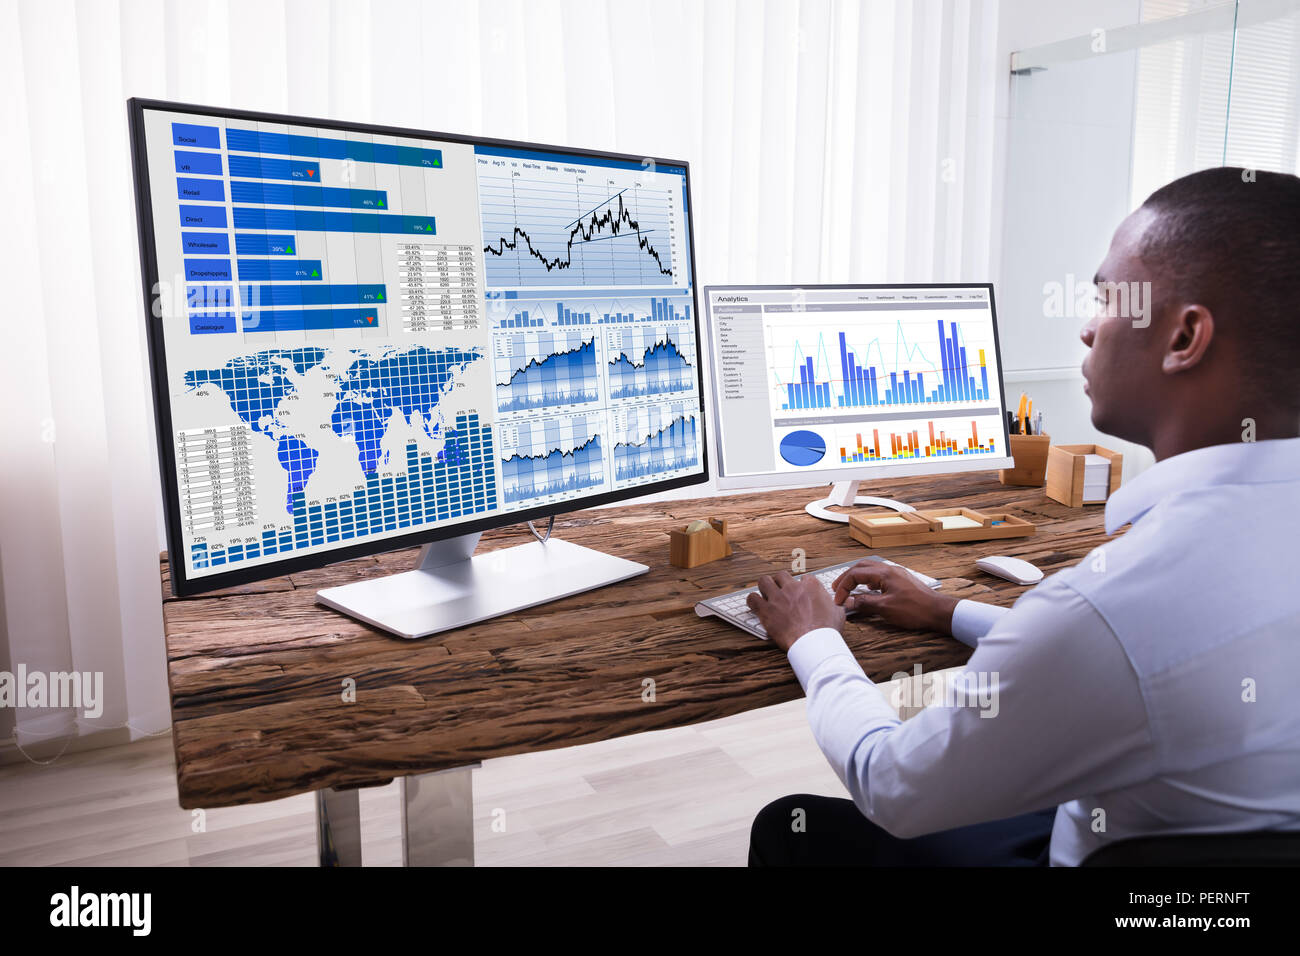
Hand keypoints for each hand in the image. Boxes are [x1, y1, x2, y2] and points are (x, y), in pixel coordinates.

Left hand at [746, 570, 845, 650]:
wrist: (814, 642)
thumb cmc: (826, 630)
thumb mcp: (838, 613)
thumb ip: (836, 604)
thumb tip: (839, 603)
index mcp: (811, 586)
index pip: (803, 578)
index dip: (801, 586)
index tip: (800, 594)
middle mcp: (793, 588)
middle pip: (781, 575)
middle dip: (780, 582)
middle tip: (780, 592)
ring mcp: (778, 597)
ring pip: (764, 581)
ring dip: (764, 587)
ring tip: (766, 594)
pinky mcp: (766, 610)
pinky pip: (752, 598)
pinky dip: (752, 601)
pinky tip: (755, 605)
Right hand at [831, 561, 957, 633]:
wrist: (938, 611)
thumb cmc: (915, 609)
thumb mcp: (886, 608)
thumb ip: (865, 603)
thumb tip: (849, 602)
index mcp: (884, 573)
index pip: (855, 574)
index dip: (843, 586)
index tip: (838, 599)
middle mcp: (890, 570)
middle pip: (862, 566)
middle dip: (847, 577)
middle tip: (838, 589)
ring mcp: (897, 574)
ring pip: (871, 569)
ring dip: (858, 577)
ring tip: (850, 589)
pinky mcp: (902, 580)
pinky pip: (880, 575)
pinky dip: (869, 581)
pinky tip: (869, 590)